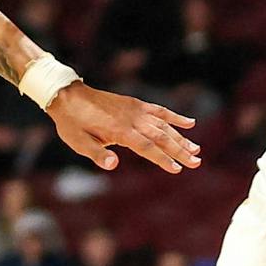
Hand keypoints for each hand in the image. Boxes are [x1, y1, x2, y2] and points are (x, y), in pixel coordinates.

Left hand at [47, 85, 199, 173]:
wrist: (68, 96)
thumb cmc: (72, 123)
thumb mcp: (79, 142)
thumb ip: (97, 154)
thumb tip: (113, 165)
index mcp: (120, 131)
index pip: (147, 147)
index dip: (163, 159)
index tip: (177, 169)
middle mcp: (132, 119)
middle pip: (162, 137)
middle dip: (180, 150)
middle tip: (197, 162)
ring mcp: (136, 110)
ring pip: (164, 125)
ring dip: (182, 137)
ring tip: (197, 149)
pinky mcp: (135, 104)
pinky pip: (159, 110)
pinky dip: (175, 117)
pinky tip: (190, 123)